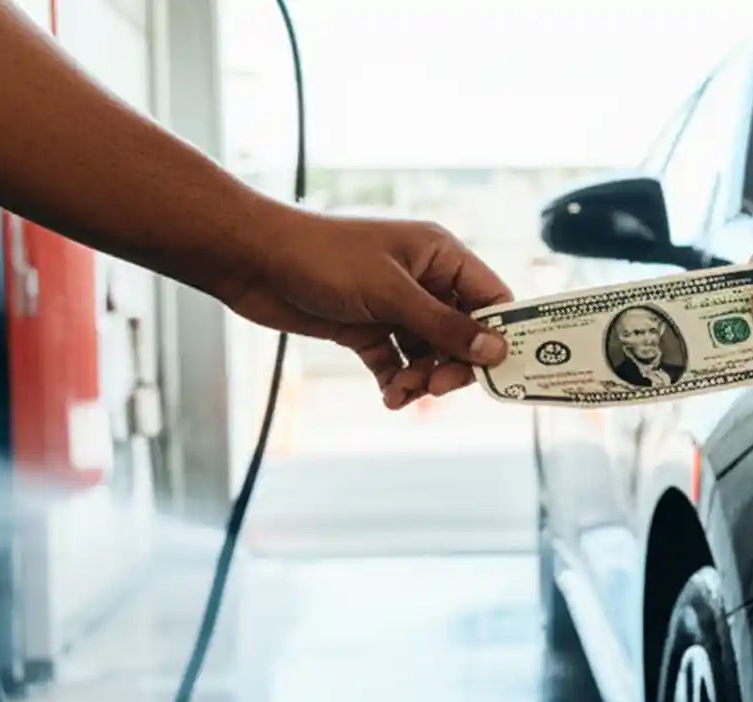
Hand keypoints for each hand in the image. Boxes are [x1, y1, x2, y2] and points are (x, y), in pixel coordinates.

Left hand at [213, 206, 512, 409]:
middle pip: (463, 333)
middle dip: (453, 365)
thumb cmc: (323, 258)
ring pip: (429, 353)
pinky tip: (388, 395)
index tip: (497, 372)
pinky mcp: (367, 328)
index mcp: (441, 255)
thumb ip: (444, 326)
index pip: (492, 298)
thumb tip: (495, 350)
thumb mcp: (391, 293)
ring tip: (401, 393)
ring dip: (421, 378)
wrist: (253, 260)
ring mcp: (395, 305)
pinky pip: (396, 362)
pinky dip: (396, 381)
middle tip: (435, 388)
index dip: (499, 335)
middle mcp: (424, 279)